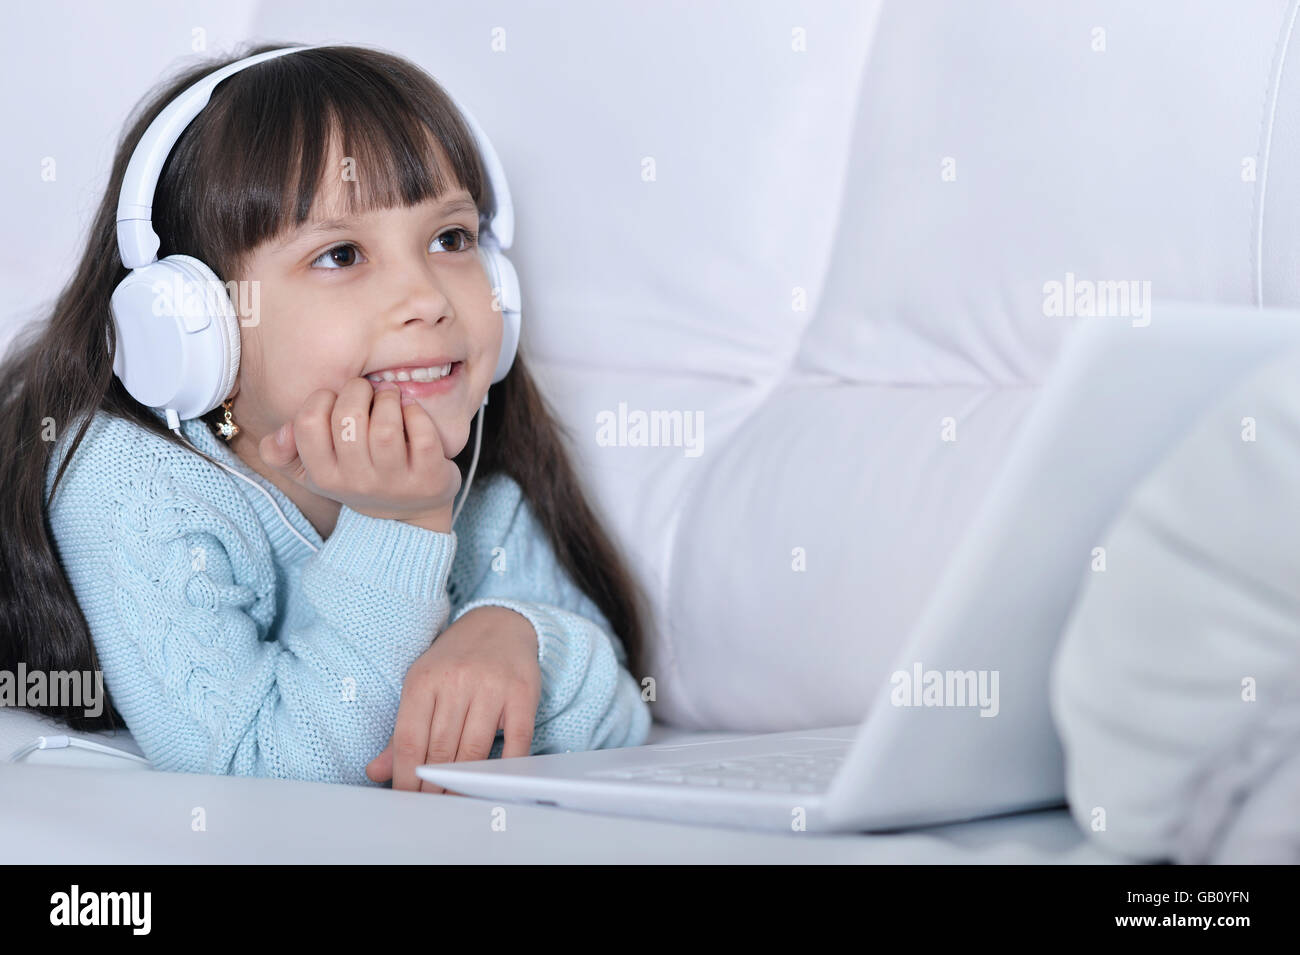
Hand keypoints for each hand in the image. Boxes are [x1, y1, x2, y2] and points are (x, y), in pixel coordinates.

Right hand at [257, 377, 460, 525]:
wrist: (405, 518)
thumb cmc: (355, 477)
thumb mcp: (312, 471)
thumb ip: (282, 451)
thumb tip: (283, 431)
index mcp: (323, 476)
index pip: (308, 423)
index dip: (323, 398)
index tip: (337, 399)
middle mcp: (356, 482)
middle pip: (349, 419)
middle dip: (358, 391)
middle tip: (368, 392)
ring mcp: (394, 482)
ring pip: (386, 427)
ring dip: (388, 399)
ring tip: (390, 398)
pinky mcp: (428, 478)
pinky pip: (423, 435)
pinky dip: (417, 413)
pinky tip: (412, 412)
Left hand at [365, 606, 540, 792]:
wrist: (501, 625)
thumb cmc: (456, 661)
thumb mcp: (422, 686)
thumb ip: (401, 732)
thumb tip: (376, 772)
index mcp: (424, 679)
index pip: (409, 740)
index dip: (405, 777)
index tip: (405, 799)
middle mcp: (457, 680)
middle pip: (441, 749)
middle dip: (432, 786)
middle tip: (430, 807)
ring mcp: (492, 686)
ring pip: (474, 749)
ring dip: (462, 782)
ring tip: (453, 800)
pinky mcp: (522, 694)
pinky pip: (515, 740)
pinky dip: (504, 768)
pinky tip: (492, 782)